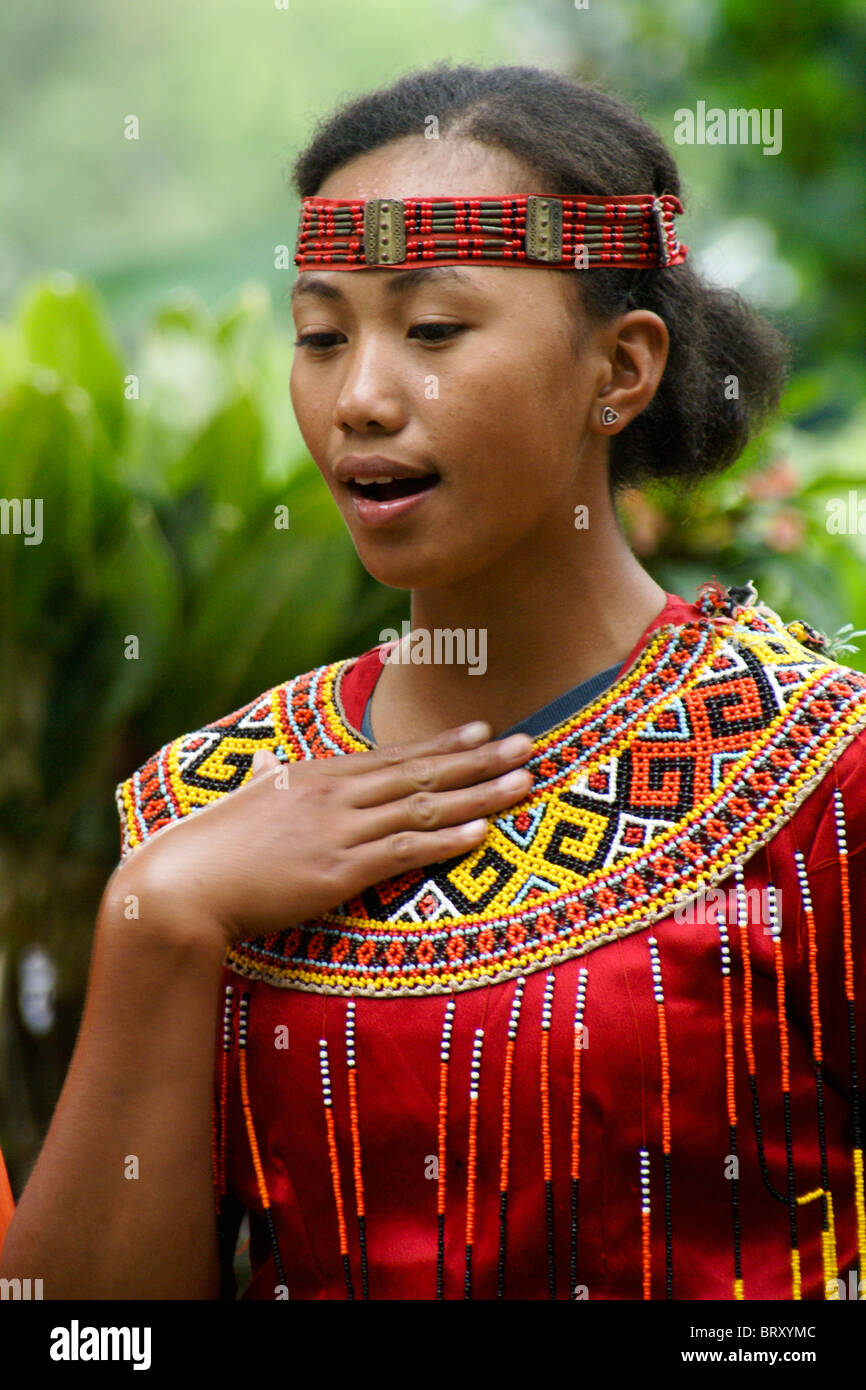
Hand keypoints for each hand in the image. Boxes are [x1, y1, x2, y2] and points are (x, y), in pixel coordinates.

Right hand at [114, 722, 533, 946]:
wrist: (182, 884)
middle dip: (480, 758)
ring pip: (425, 806)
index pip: (394, 756)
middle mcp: (335, 793)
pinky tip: (482, 831)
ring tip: (525, 781)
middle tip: (530, 743)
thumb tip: (270, 767)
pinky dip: (448, 840)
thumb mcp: (247, 801)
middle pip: (423, 772)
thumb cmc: (210, 848)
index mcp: (317, 774)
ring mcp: (339, 829)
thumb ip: (271, 782)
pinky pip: (405, 851)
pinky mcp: (338, 870)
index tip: (483, 730)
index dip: (443, 743)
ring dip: (481, 793)